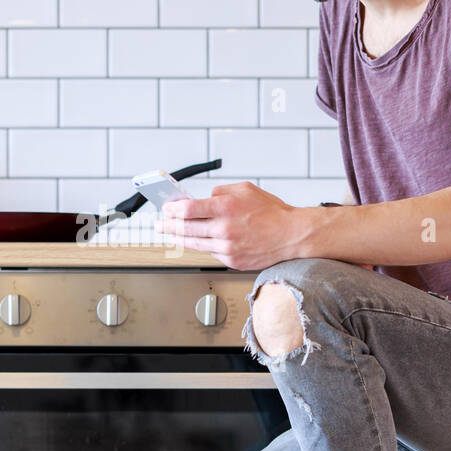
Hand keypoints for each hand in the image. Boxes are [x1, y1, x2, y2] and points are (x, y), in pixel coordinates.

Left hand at [155, 181, 299, 270]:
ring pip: (194, 244)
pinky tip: (199, 241)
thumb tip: (204, 198)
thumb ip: (221, 192)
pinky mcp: (232, 261)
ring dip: (179, 238)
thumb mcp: (246, 189)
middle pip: (185, 229)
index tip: (165, 208)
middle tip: (159, 224)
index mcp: (226, 208)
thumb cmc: (272, 212)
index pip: (187, 209)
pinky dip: (204, 246)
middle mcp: (224, 229)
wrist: (292, 235)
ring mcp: (227, 247)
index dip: (172, 209)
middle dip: (167, 226)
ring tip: (171, 234)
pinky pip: (211, 253)